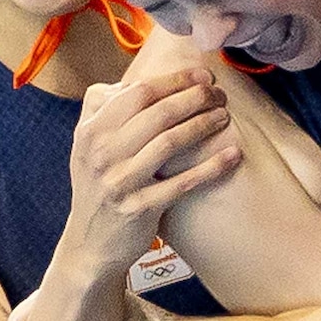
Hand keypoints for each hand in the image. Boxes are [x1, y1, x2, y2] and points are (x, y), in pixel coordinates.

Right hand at [67, 64, 241, 285]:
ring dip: (203, 125)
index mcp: (91, 131)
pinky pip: (183, 183)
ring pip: (170, 143)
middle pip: (158, 113)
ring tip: (224, 116)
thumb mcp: (87, 146)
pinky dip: (211, 167)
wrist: (89, 244)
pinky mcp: (140, 209)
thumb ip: (103, 109)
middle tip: (218, 94)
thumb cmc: (98, 187)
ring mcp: (120, 182)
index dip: (174, 80)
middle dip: (195, 98)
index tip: (201, 75)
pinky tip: (233, 155)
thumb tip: (134, 79)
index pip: (137, 93)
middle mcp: (103, 154)